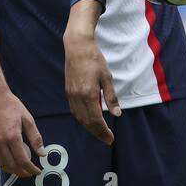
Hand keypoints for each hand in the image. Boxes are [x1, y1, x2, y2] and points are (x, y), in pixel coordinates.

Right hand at [0, 88, 43, 177]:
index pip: (23, 160)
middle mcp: (0, 142)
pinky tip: (6, 163)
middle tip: (30, 172)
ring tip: (20, 170)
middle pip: (12, 165)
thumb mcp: (28, 119)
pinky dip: (0, 164)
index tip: (37, 171)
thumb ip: (35, 138)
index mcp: (12, 136)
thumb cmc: (11, 105)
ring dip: (11, 170)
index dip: (31, 169)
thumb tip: (42, 153)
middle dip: (22, 172)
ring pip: (1, 164)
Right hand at [64, 27, 118, 144]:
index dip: (103, 131)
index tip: (110, 138)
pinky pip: (74, 111)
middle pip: (86, 122)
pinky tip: (88, 120)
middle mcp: (77, 97)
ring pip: (79, 118)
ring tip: (99, 132)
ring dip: (89, 128)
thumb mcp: (107, 77)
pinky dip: (82, 119)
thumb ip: (111, 97)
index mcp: (88, 94)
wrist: (77, 47)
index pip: (96, 119)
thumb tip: (117, 114)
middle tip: (107, 139)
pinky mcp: (68, 91)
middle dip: (97, 133)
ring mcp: (71, 94)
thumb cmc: (94, 59)